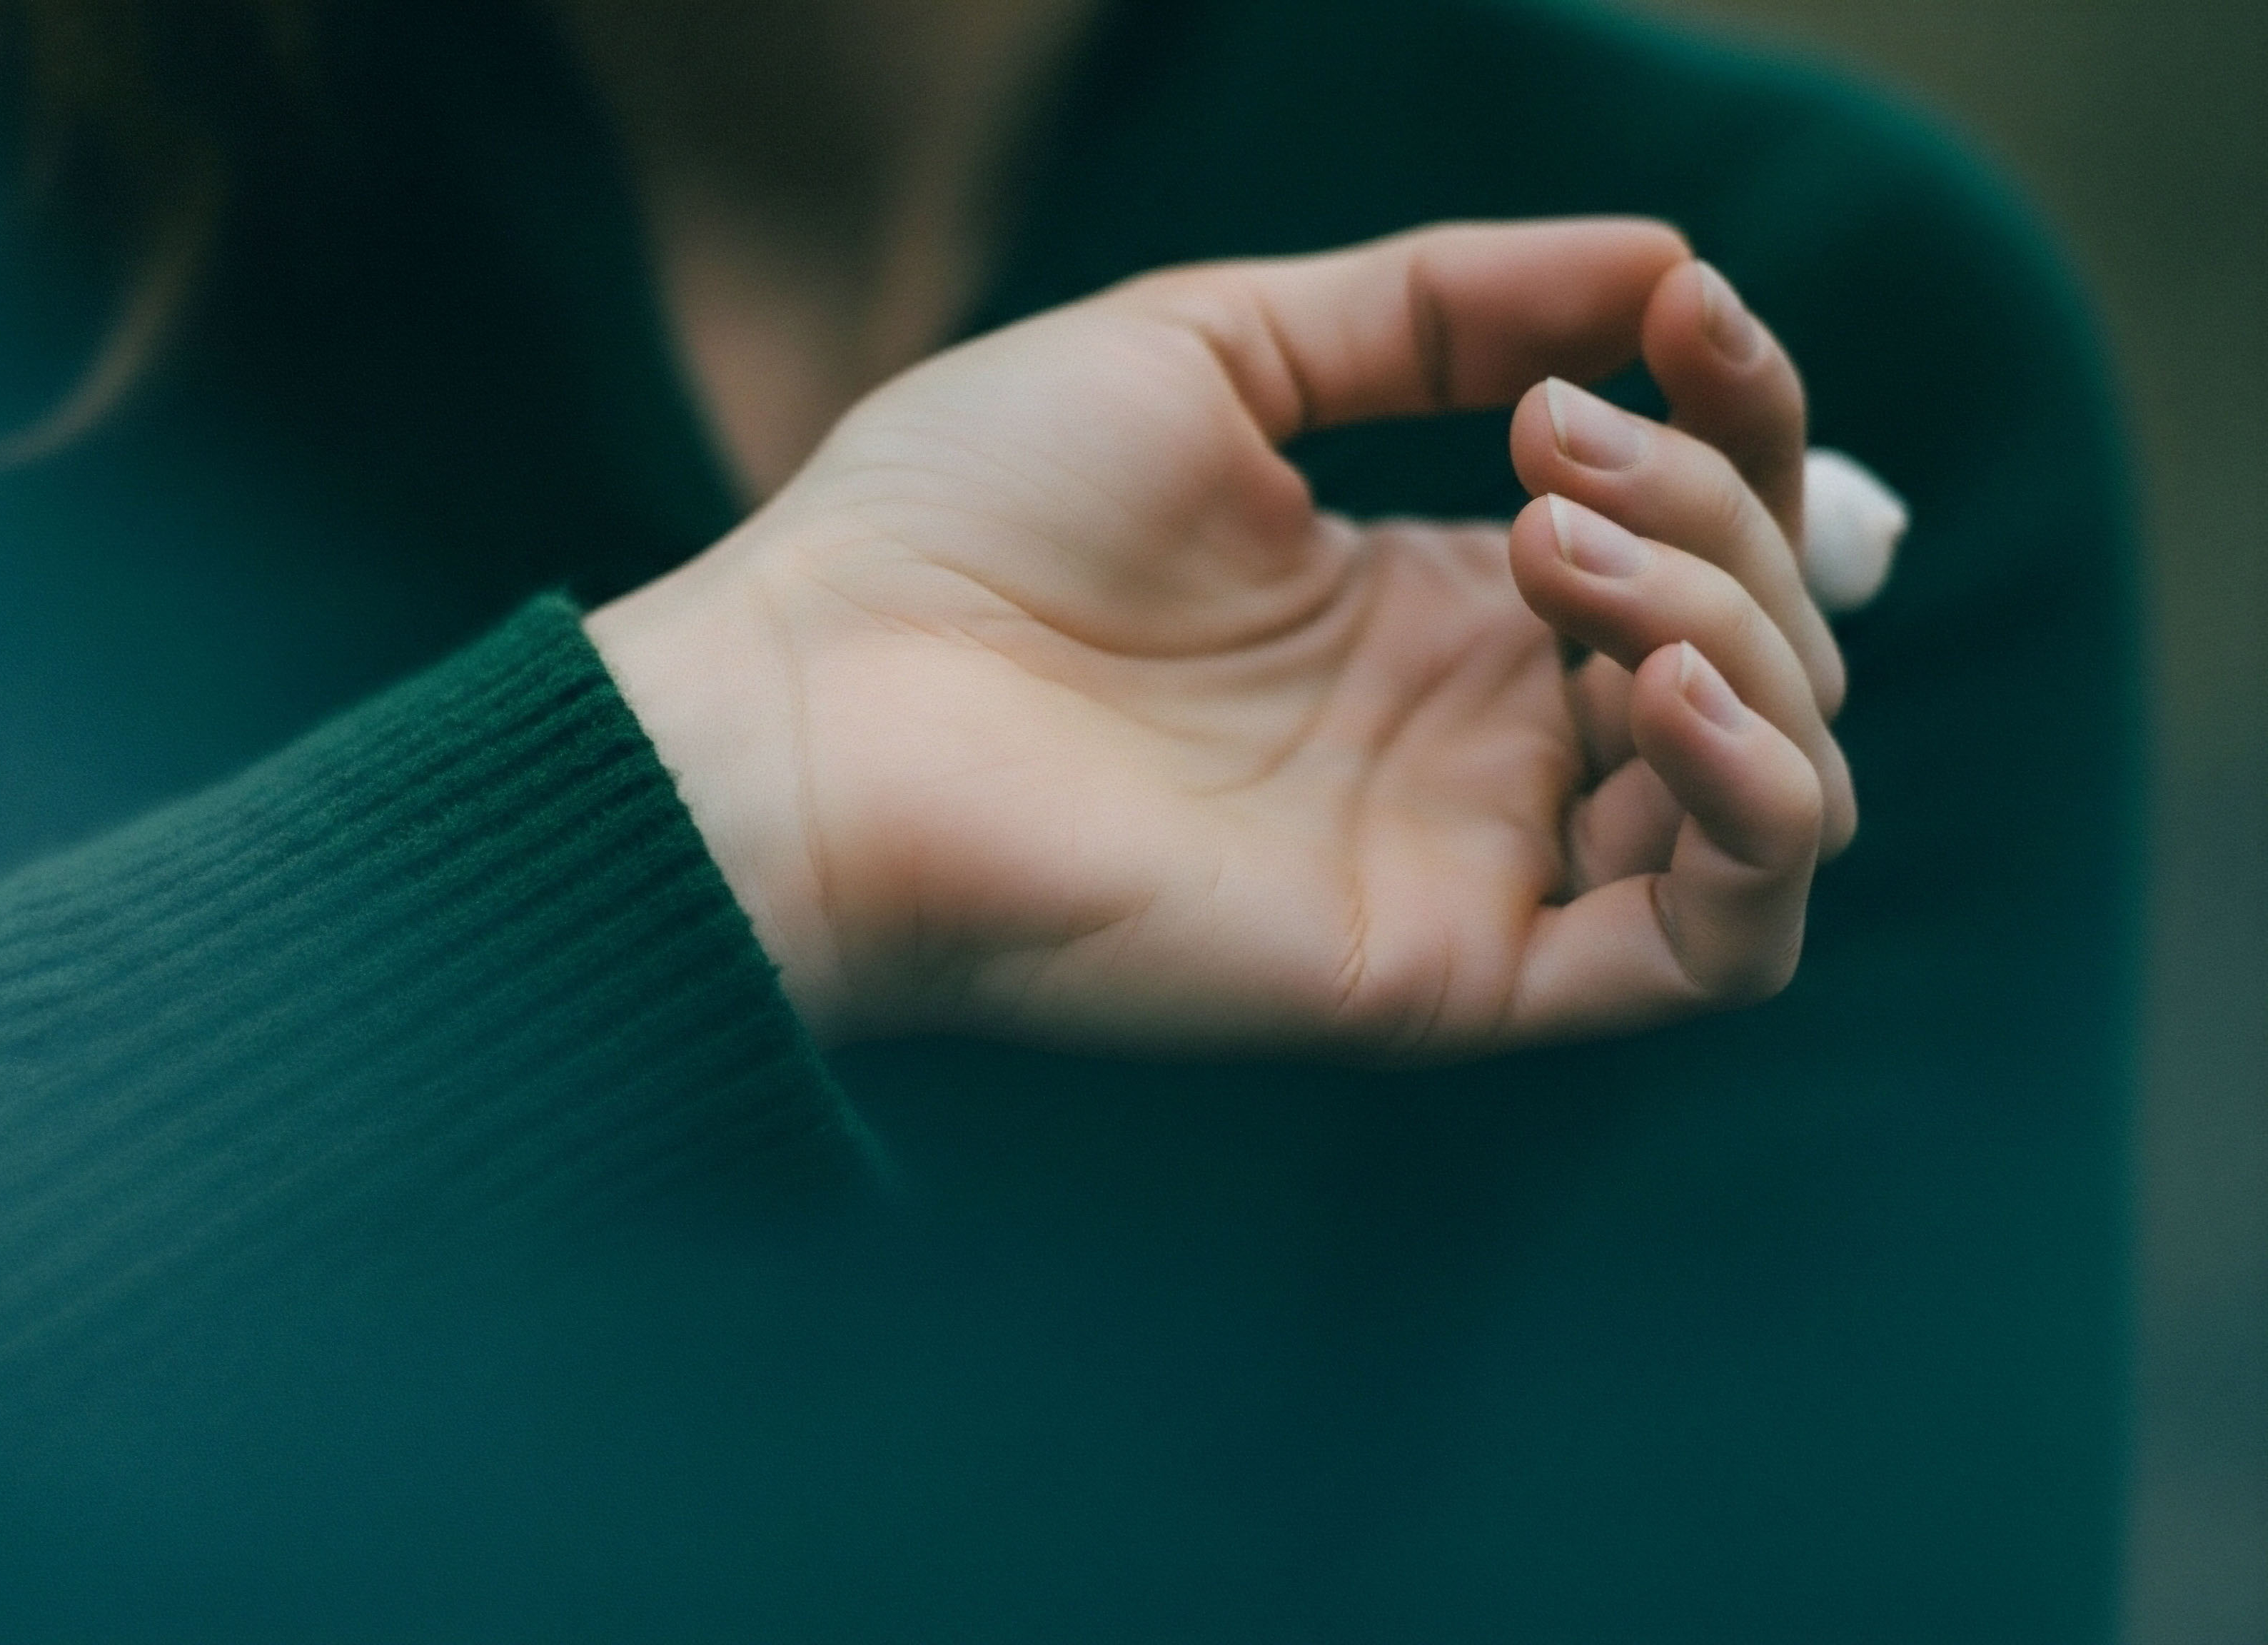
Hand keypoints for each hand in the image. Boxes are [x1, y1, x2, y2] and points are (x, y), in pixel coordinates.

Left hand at [588, 221, 1847, 1058]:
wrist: (814, 706)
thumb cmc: (954, 525)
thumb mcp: (1212, 348)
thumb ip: (1433, 305)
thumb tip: (1663, 258)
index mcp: (1426, 609)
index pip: (1696, 529)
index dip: (1740, 415)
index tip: (1693, 311)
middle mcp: (1478, 742)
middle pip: (1756, 640)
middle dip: (1709, 508)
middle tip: (1539, 454)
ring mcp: (1477, 862)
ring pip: (1776, 786)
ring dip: (1739, 632)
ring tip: (1551, 548)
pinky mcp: (1453, 973)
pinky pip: (1717, 951)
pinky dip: (1762, 814)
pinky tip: (1667, 690)